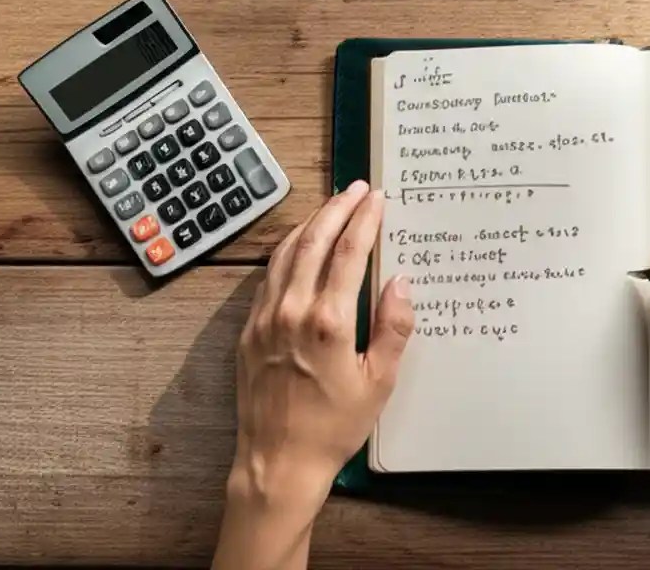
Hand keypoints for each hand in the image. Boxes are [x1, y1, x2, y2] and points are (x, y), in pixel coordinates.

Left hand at [229, 180, 412, 508]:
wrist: (279, 460)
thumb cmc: (334, 427)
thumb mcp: (379, 382)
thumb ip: (393, 327)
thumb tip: (401, 282)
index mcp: (329, 321)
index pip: (349, 252)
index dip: (364, 219)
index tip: (377, 198)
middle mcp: (292, 310)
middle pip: (315, 240)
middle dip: (338, 209)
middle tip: (356, 189)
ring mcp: (265, 318)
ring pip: (286, 253)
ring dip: (311, 224)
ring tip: (331, 207)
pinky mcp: (249, 330)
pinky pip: (269, 277)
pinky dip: (287, 251)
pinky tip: (300, 245)